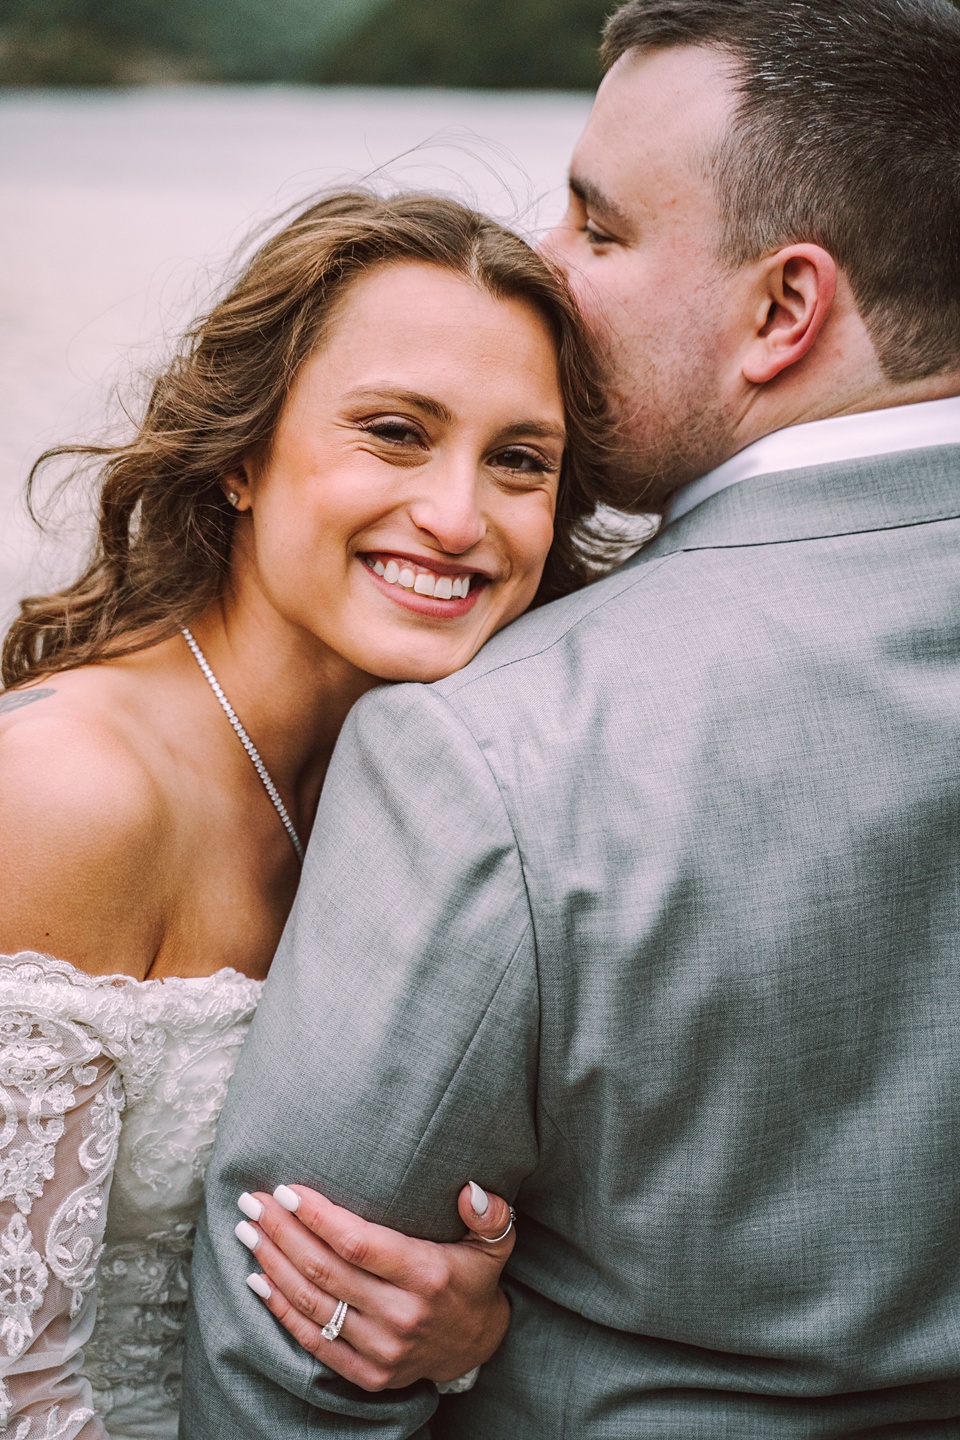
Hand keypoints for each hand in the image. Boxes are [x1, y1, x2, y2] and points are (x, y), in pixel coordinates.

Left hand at [233, 1180, 514, 1391]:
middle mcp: (401, 1315)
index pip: (358, 1242)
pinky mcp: (367, 1373)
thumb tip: (471, 1189)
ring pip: (313, 1302)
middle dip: (282, 1231)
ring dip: (273, 1264)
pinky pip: (313, 1341)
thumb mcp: (494, 1244)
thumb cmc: (474, 1280)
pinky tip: (256, 1280)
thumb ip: (488, 1214)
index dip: (317, 1216)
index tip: (287, 1190)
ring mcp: (382, 1349)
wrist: (477, 1347)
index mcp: (426, 1276)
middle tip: (252, 1201)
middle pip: (325, 1269)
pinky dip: (281, 1310)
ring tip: (247, 1231)